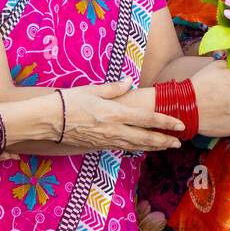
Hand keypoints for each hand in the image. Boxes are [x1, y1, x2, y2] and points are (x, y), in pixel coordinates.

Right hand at [57, 80, 184, 152]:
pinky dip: (136, 148)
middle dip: (165, 140)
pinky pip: (123, 148)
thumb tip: (129, 82)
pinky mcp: (99, 146)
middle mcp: (115, 130)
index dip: (166, 122)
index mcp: (116, 113)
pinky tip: (142, 147)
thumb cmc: (69, 101)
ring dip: (153, 147)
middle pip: (146, 138)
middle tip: (179, 142)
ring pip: (136, 146)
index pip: (148, 119)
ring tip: (166, 147)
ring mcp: (107, 140)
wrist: (49, 121)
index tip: (180, 124)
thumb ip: (113, 88)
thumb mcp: (92, 89)